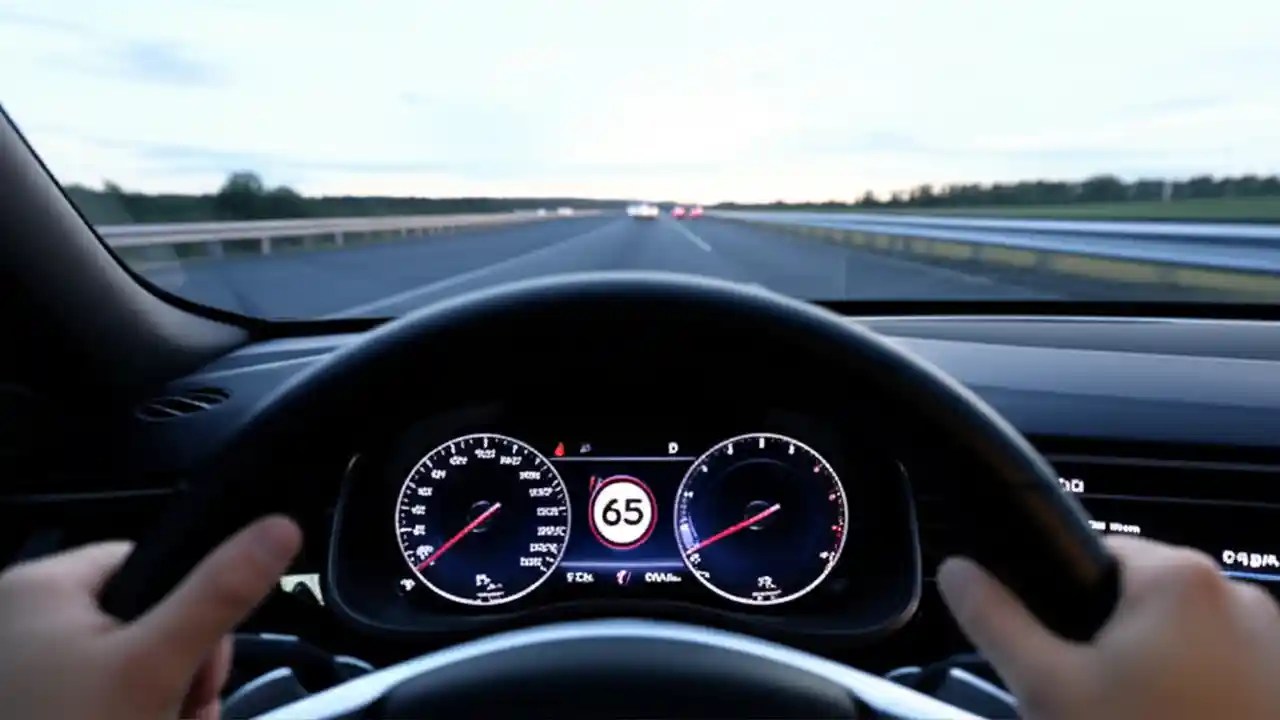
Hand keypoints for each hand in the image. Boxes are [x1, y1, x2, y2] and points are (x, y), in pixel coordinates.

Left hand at [0, 516, 300, 719]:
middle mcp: (18, 621)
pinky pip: (98, 700)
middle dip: (180, 674)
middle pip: (142, 623)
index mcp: (39, 587)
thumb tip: (280, 526)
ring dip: (165, 704)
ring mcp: (20, 673)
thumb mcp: (156, 666)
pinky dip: (130, 718)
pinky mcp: (29, 707)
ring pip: (126, 669)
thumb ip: (219, 594)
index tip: (200, 664)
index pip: (146, 563)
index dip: (189, 611)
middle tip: (184, 714)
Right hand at [939, 536, 1279, 719]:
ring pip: (1185, 638)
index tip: (1066, 655)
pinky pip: (1225, 668)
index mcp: (1178, 577)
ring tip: (1137, 718)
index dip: (1068, 602)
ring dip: (1159, 668)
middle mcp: (1240, 596)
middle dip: (1114, 642)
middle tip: (1098, 701)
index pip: (1099, 554)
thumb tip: (957, 573)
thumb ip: (996, 621)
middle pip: (1143, 599)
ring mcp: (1275, 644)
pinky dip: (1199, 691)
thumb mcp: (1048, 687)